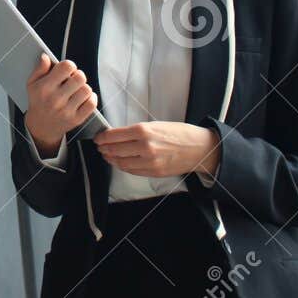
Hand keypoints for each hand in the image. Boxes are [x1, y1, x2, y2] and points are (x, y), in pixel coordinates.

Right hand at [24, 53, 96, 153]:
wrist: (41, 127)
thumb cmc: (38, 102)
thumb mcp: (32, 84)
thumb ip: (39, 69)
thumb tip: (46, 57)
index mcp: (45, 88)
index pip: (66, 67)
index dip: (69, 65)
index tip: (67, 70)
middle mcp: (56, 99)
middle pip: (80, 77)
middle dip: (78, 75)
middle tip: (73, 79)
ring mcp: (67, 110)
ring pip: (87, 90)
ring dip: (84, 87)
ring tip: (77, 90)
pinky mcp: (76, 119)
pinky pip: (92, 104)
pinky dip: (91, 98)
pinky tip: (83, 97)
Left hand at [94, 121, 220, 177]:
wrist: (199, 148)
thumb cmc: (179, 133)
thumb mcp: (156, 125)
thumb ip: (136, 131)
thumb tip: (116, 135)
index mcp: (144, 131)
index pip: (114, 136)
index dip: (102, 137)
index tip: (98, 137)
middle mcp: (145, 147)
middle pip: (115, 150)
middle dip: (104, 148)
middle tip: (99, 146)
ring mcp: (149, 162)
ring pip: (121, 163)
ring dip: (111, 159)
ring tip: (106, 155)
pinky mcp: (154, 172)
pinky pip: (132, 171)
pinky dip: (122, 166)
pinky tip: (119, 162)